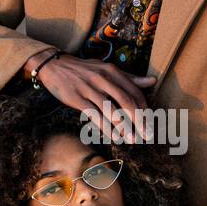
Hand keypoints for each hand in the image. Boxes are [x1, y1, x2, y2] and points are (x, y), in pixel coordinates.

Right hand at [34, 53, 156, 140]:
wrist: (54, 65)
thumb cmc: (84, 70)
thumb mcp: (106, 69)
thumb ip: (129, 77)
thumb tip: (152, 81)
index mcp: (112, 72)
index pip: (134, 92)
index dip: (144, 109)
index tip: (150, 123)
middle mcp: (103, 79)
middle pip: (126, 101)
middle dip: (139, 121)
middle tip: (146, 136)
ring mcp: (89, 89)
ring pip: (111, 110)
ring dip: (124, 127)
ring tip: (133, 140)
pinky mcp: (77, 99)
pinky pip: (95, 115)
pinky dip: (106, 128)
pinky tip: (114, 137)